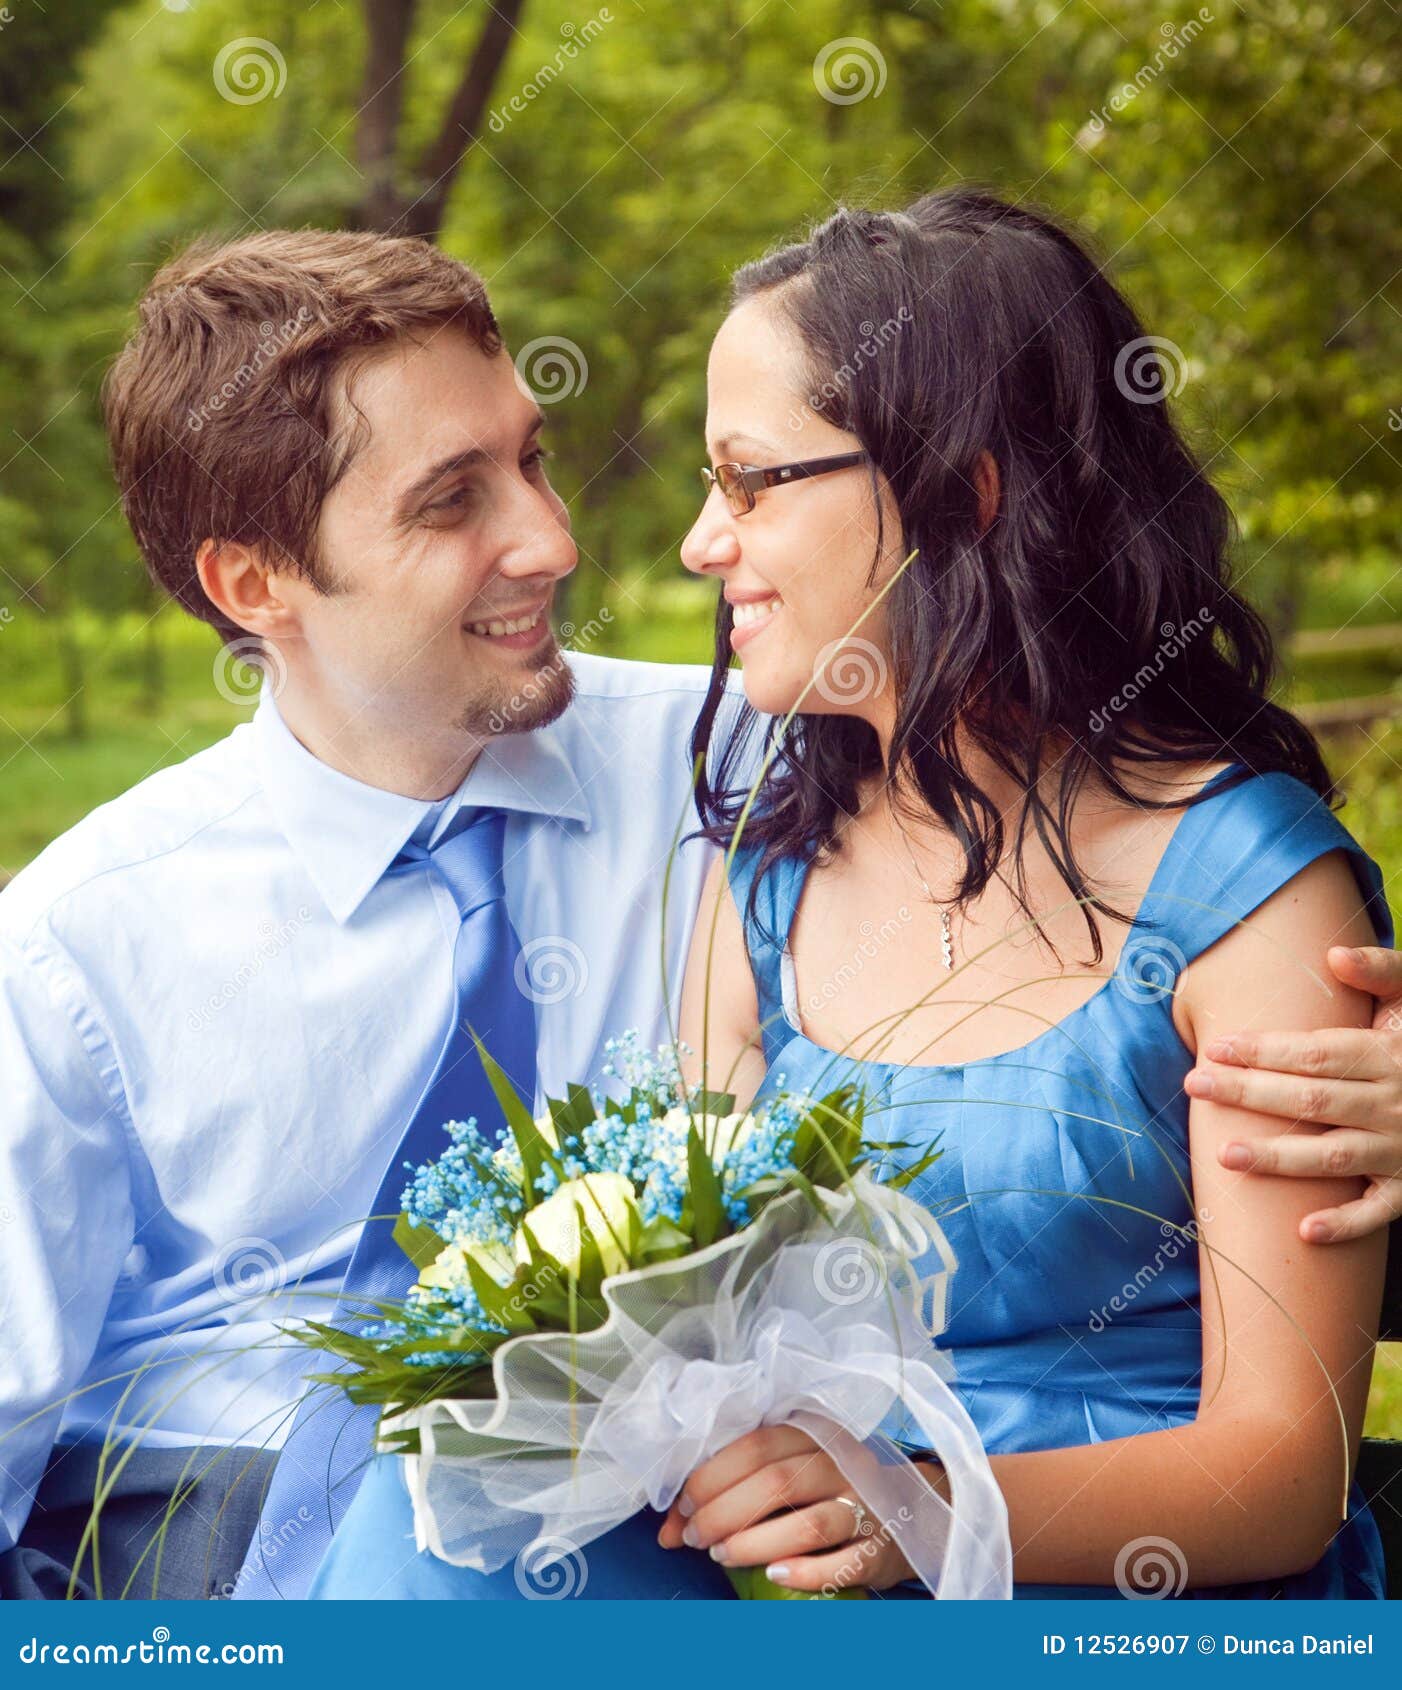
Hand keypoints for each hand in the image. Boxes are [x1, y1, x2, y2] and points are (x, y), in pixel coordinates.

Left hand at [656, 1425, 918, 1592]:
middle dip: (723, 1512)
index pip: (755, 1446)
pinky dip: (804, 1571)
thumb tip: (667, 1530)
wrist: (908, 1507)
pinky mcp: (879, 1549)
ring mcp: (864, 1506)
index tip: (683, 1507)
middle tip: (695, 1537)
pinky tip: (774, 1575)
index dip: (712, 1477)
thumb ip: (729, 1492)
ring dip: (754, 1542)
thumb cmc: (827, 1487)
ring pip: (806, 1523)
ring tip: (721, 1555)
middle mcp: (841, 1464)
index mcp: (813, 1433)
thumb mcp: (786, 1473)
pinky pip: (841, 1562)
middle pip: (774, 1482)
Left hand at [1184, 945, 1401, 1241]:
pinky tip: (1304, 1231)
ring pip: (1332, 1158)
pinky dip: (1346, 1224)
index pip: (1315, 1055)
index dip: (1264, 1051)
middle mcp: (1391, 1104)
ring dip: (1278, 1159)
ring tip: (1224, 1154)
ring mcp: (1400, 1150)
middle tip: (1195, 1086)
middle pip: (1311, 1101)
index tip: (1216, 1048)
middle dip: (1250, 1094)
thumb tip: (1334, 953)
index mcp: (1384, 1056)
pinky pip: (1378, 1212)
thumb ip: (1383, 972)